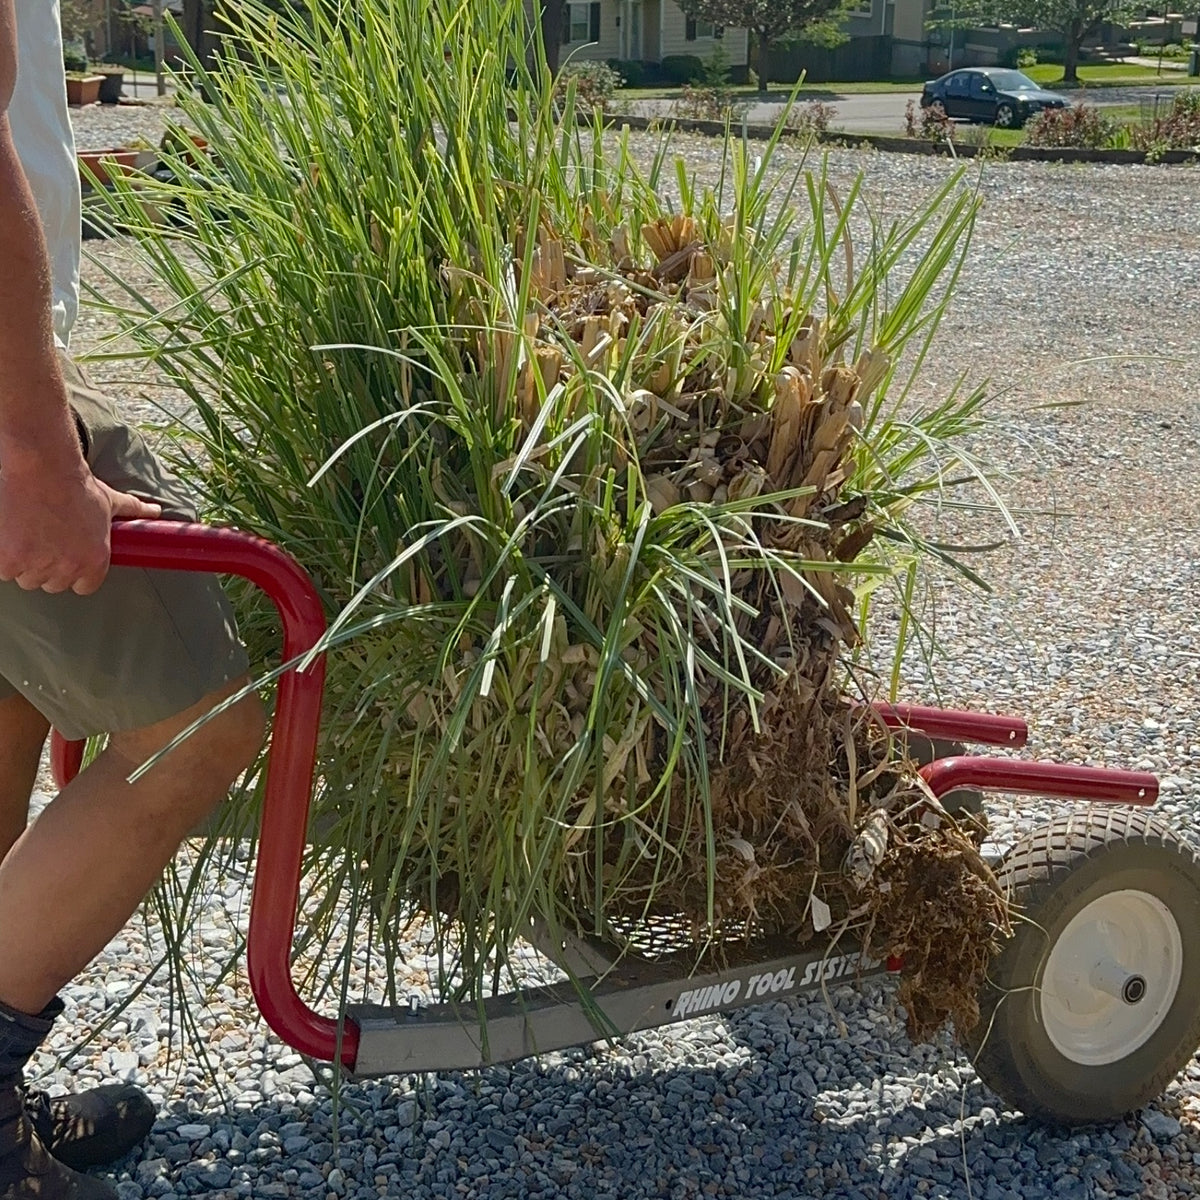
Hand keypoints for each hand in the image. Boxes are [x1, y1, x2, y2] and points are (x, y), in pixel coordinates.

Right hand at [0, 467, 161, 594]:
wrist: (42, 468)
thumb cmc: (75, 484)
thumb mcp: (110, 501)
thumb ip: (133, 511)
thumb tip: (155, 512)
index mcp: (94, 560)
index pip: (85, 587)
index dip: (75, 573)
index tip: (67, 558)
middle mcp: (67, 568)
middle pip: (53, 584)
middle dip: (48, 566)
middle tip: (46, 539)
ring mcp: (36, 566)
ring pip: (27, 579)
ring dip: (26, 562)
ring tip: (30, 533)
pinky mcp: (8, 560)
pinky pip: (5, 570)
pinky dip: (5, 556)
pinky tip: (13, 534)